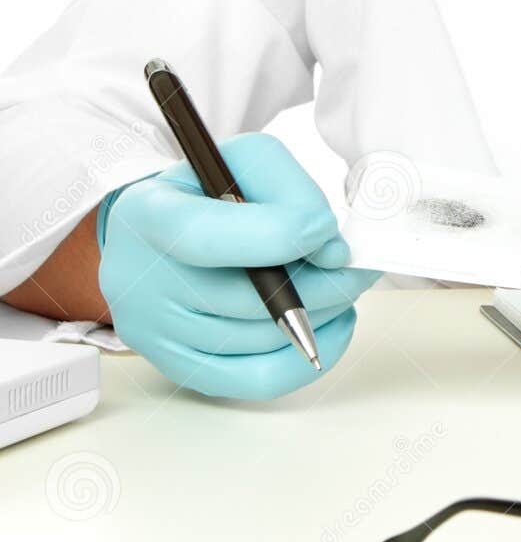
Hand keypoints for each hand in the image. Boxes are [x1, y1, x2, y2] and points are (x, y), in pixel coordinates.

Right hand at [96, 131, 378, 398]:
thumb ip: (286, 188)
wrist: (155, 235)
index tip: (326, 229)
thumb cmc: (208, 194)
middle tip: (360, 266)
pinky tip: (334, 324)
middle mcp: (139, 280)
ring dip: (322, 313)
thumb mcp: (240, 161)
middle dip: (322, 283)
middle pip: (245, 299)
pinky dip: (309, 357)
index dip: (276, 235)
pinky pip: (256, 380)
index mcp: (147, 215)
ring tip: (344, 286)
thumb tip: (329, 249)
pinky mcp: (179, 367)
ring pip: (260, 340)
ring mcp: (156, 333)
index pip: (204, 236)